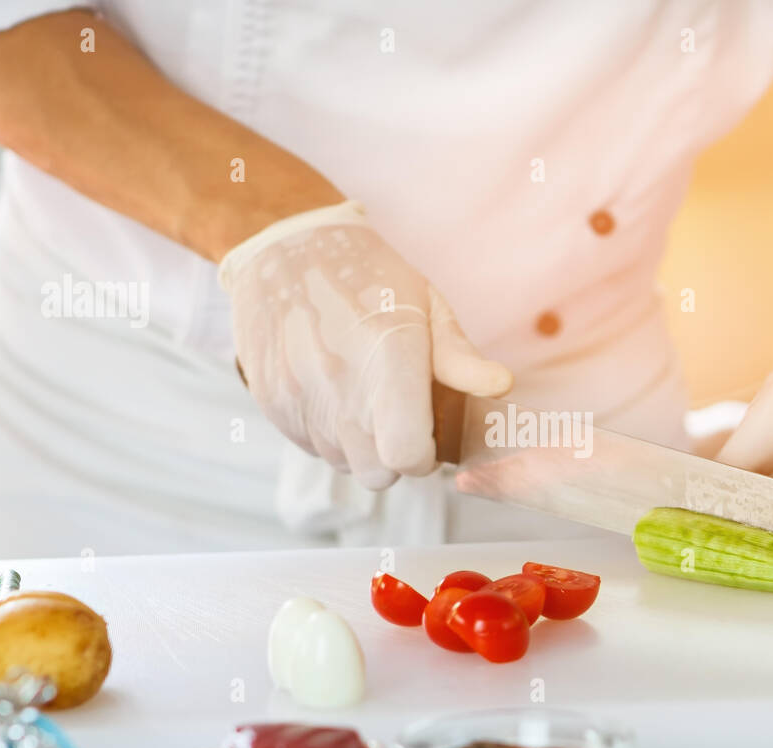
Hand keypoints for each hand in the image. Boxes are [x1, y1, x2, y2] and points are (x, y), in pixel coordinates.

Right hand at [220, 201, 511, 488]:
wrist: (282, 248)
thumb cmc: (368, 276)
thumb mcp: (425, 305)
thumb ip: (460, 357)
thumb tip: (501, 387)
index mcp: (387, 360)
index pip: (406, 457)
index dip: (423, 456)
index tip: (426, 433)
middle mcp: (339, 387)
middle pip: (377, 475)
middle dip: (393, 457)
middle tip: (396, 415)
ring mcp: (300, 398)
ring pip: (343, 462)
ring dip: (358, 443)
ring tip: (360, 392)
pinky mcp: (271, 404)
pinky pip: (310, 445)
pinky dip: (326, 430)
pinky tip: (330, 387)